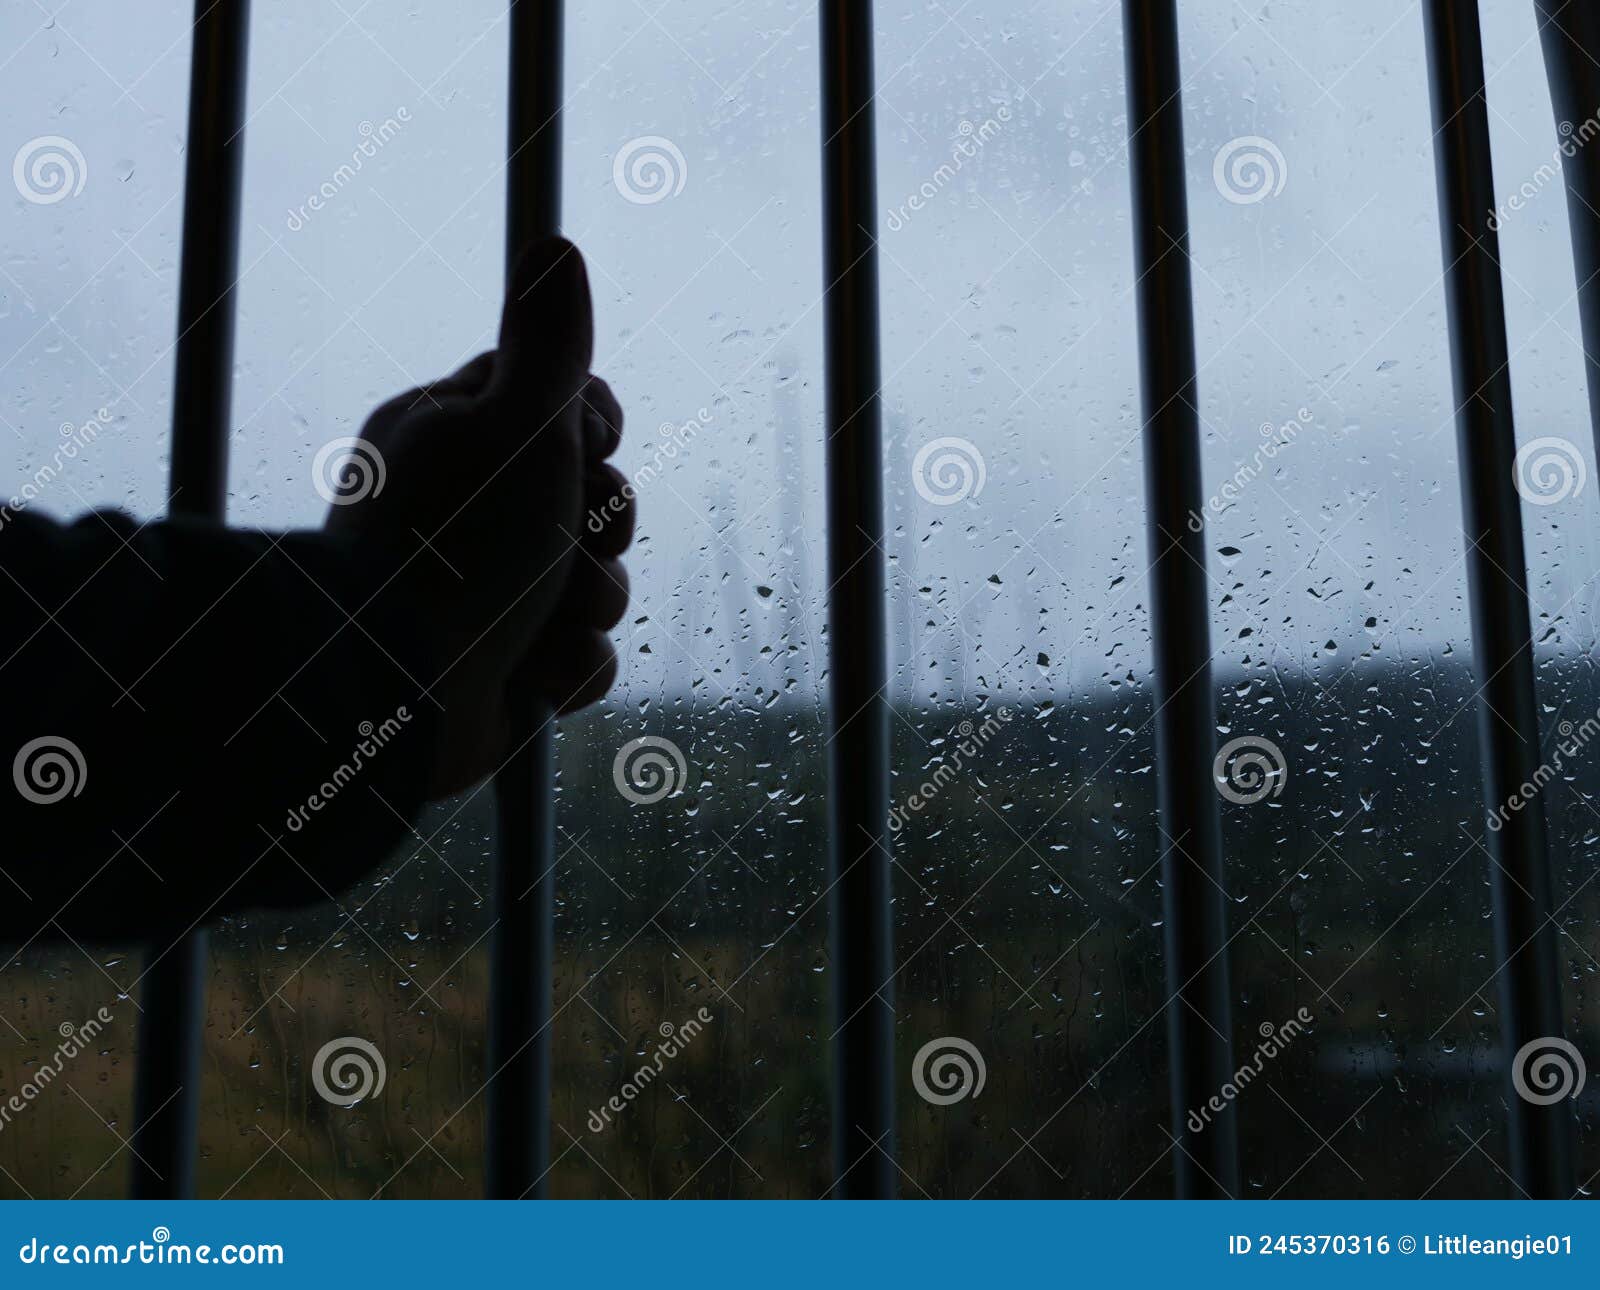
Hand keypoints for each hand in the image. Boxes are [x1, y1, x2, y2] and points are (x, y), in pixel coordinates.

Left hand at [323, 237, 632, 796]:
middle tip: (573, 539)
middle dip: (603, 528)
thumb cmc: (456, 548)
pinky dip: (569, 667)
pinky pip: (580, 653)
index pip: (562, 405)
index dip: (594, 429)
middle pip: (593, 496)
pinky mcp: (504, 663)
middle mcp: (466, 507)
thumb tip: (556, 247)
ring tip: (546, 619)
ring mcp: (486, 590)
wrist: (400, 694)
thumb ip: (548, 343)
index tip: (585, 444)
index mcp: (455, 434)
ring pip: (596, 579)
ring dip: (590, 604)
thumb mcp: (515, 424)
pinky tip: (532, 673)